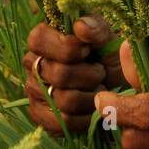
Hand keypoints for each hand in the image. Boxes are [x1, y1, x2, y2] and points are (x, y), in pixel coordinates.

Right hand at [23, 14, 123, 136]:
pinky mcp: (40, 116)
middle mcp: (32, 64)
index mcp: (42, 39)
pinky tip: (93, 109)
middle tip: (100, 72)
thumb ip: (95, 27)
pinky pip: (63, 122)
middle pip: (58, 74)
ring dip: (92, 97)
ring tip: (99, 89)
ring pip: (64, 100)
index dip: (67, 48)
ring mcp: (33, 91)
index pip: (38, 40)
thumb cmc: (107, 56)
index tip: (88, 50)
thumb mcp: (107, 37)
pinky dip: (86, 118)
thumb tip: (80, 26)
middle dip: (90, 75)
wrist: (115, 87)